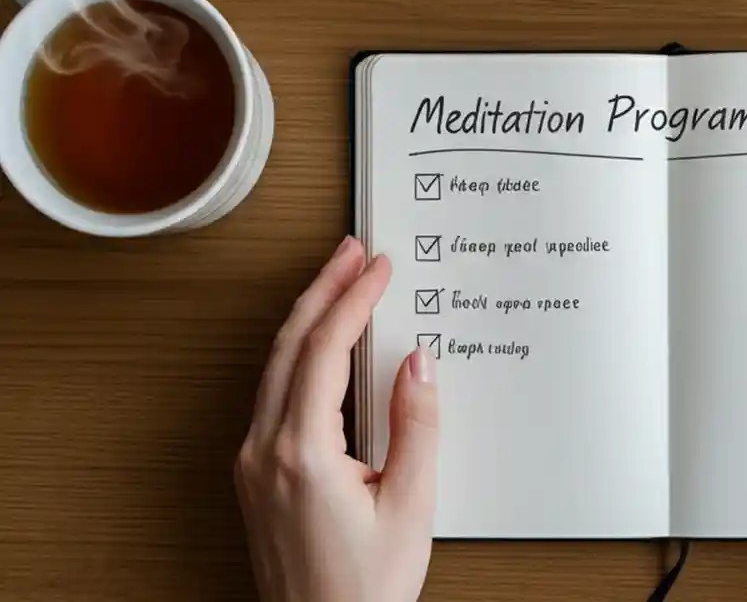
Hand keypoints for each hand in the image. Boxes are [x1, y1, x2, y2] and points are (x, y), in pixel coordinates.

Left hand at [235, 237, 439, 601]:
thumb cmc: (363, 591)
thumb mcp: (411, 507)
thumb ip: (417, 427)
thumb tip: (419, 363)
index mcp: (301, 453)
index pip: (324, 350)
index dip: (352, 300)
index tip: (377, 267)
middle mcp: (265, 452)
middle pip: (289, 346)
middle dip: (321, 290)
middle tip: (351, 253)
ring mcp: (254, 464)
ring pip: (275, 367)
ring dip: (307, 319)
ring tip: (338, 284)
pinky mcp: (258, 477)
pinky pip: (273, 394)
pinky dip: (300, 356)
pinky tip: (322, 347)